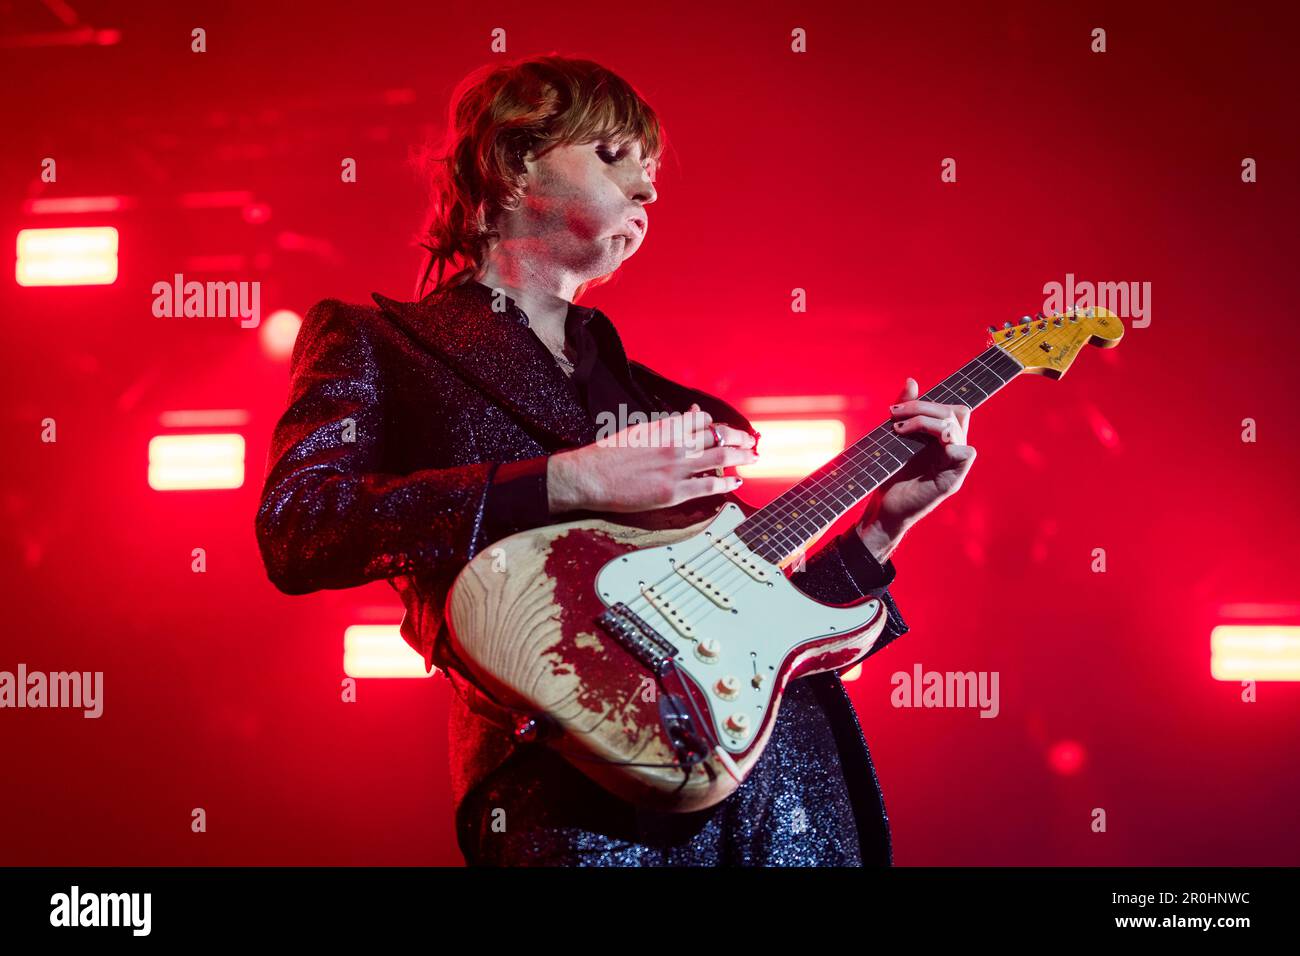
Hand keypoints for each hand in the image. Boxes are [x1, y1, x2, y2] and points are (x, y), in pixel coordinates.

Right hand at [548, 403, 757, 512]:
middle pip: (720, 436)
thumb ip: (668, 425)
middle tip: (752, 441)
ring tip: (754, 458)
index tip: (728, 430)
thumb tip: (689, 416)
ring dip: (742, 457)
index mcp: (667, 427)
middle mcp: (677, 444)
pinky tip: (736, 482)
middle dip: (740, 438)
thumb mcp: (640, 430)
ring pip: (721, 458)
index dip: (719, 425)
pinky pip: (709, 486)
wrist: (590, 476)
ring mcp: (677, 469)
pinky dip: (727, 483)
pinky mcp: (674, 492)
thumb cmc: (610, 453)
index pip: (705, 420)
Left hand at [856, 377, 976, 558]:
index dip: (933, 400)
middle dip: (924, 407)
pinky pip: (965, 454)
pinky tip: (922, 441)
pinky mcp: (951, 481)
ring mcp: (954, 465)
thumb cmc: (889, 476)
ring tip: (898, 429)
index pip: (952, 409)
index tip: (899, 405)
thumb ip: (906, 411)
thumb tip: (913, 381)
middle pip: (956, 412)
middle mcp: (951, 449)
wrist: (882, 511)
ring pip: (956, 427)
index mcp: (941, 439)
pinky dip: (948, 442)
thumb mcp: (894, 438)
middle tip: (894, 414)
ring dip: (926, 421)